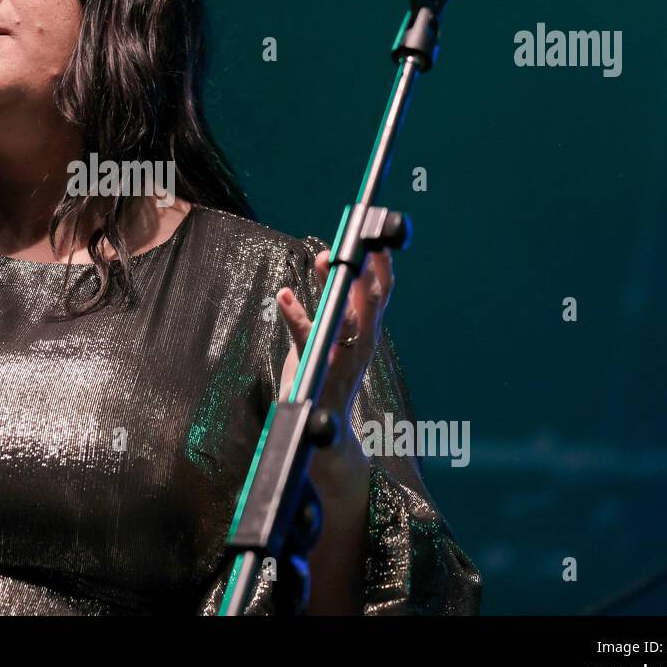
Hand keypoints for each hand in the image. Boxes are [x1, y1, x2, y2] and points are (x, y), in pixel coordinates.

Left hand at [276, 249, 393, 423]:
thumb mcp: (336, 333)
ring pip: (344, 320)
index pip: (382, 296)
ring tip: (324, 258)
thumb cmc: (326, 372)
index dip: (383, 267)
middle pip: (371, 304)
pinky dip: (295, 314)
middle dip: (366, 271)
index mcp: (368, 333)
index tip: (379, 238)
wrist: (323, 428)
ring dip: (334, 287)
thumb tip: (332, 260)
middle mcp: (360, 345)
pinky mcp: (315, 369)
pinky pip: (306, 338)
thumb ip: (335, 300)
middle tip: (357, 244)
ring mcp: (340, 358)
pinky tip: (284, 294)